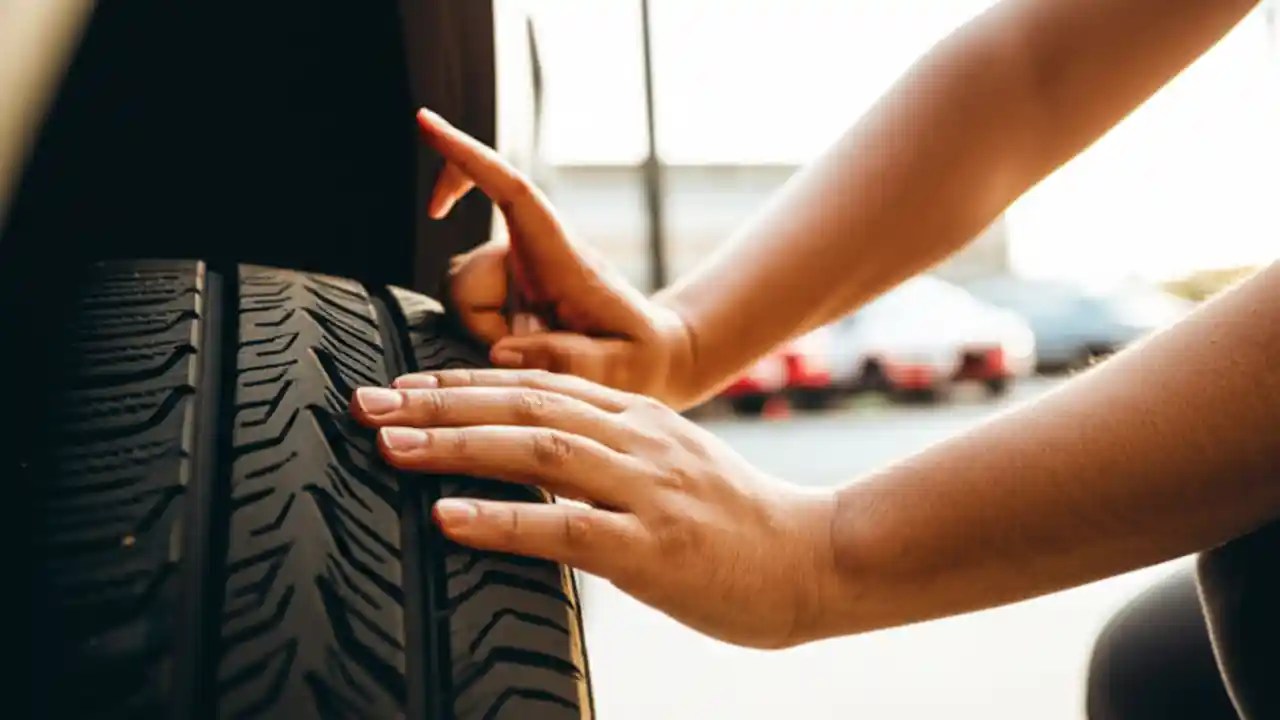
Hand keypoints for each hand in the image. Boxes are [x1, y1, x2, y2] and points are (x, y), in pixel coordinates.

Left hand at [351, 369, 837, 648]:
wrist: (814, 560)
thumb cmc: (736, 521)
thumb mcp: (671, 465)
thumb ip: (609, 450)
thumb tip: (533, 455)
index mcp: (640, 417)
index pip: (537, 384)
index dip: (463, 382)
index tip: (403, 384)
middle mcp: (639, 439)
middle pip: (525, 403)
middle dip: (439, 400)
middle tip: (368, 402)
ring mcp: (647, 490)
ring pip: (537, 451)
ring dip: (455, 444)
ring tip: (389, 445)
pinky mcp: (654, 548)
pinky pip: (565, 527)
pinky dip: (501, 518)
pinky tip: (448, 516)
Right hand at [418, 108, 695, 406]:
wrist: (649, 356)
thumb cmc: (638, 355)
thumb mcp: (618, 367)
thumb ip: (566, 360)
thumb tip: (500, 349)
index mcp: (562, 256)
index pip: (512, 192)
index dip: (470, 157)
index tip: (427, 122)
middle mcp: (532, 252)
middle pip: (464, 274)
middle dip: (479, 323)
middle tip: (529, 353)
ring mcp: (515, 269)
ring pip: (460, 296)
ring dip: (485, 333)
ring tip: (536, 348)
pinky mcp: (505, 287)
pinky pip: (466, 309)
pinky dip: (483, 334)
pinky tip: (521, 345)